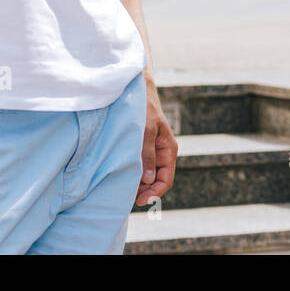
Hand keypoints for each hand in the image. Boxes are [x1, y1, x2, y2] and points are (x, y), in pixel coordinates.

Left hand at [135, 76, 177, 206]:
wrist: (136, 90)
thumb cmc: (145, 107)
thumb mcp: (147, 130)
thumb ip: (147, 154)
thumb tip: (149, 180)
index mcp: (168, 150)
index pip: (166, 179)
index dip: (155, 193)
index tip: (140, 200)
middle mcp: (161, 153)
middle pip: (156, 181)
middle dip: (144, 191)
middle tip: (128, 199)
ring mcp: (150, 152)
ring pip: (146, 176)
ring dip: (137, 184)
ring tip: (122, 190)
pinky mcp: (139, 149)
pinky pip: (138, 167)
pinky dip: (132, 174)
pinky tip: (121, 177)